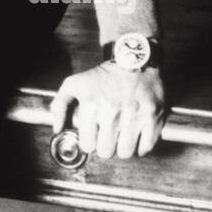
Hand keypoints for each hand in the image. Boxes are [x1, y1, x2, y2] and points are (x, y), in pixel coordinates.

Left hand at [50, 63, 165, 159]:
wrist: (133, 59)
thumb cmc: (103, 76)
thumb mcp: (74, 84)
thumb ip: (60, 105)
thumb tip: (58, 129)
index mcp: (91, 104)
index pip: (87, 145)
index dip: (90, 142)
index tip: (94, 136)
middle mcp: (112, 111)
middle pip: (106, 152)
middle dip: (106, 146)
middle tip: (108, 136)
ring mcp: (133, 115)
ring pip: (126, 153)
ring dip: (123, 147)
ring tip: (122, 135)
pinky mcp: (152, 117)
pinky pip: (146, 147)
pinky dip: (141, 146)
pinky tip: (136, 135)